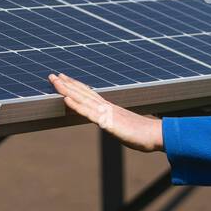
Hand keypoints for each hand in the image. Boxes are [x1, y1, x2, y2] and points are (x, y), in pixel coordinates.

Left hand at [48, 73, 163, 151]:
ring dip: (67, 89)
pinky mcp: (107, 122)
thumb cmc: (146, 134)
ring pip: (82, 99)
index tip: (65, 78)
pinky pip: (88, 113)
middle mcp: (106, 107)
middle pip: (83, 92)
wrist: (157, 135)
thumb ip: (120, 124)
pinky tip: (65, 98)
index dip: (76, 86)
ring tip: (54, 80)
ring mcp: (106, 113)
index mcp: (110, 108)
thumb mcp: (128, 127)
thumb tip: (117, 124)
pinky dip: (76, 105)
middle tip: (53, 75)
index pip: (89, 94)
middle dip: (67, 84)